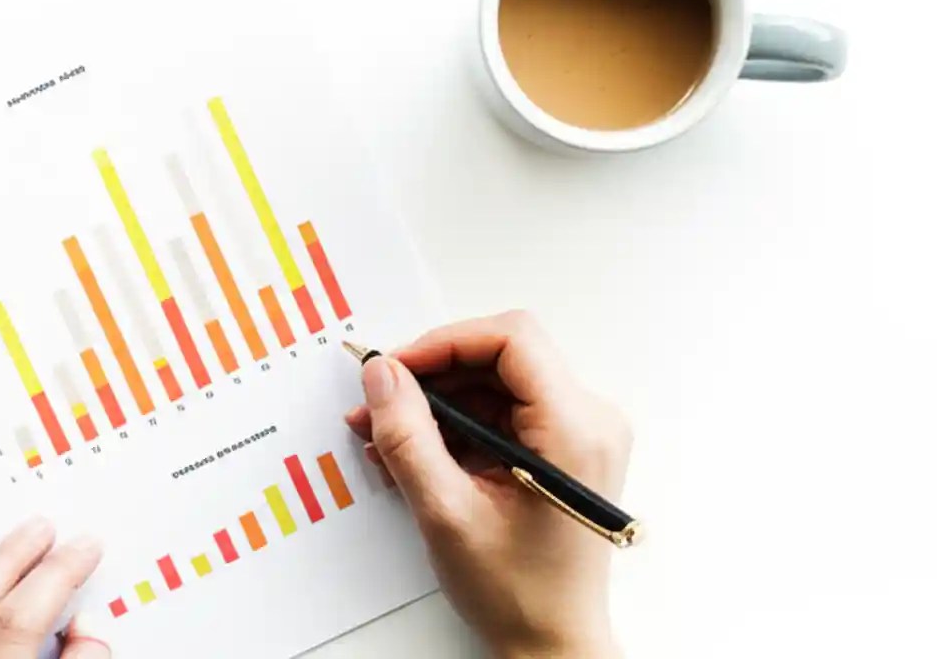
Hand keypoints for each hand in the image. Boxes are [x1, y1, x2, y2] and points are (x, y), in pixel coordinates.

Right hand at [345, 311, 630, 658]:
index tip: (395, 367)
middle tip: (378, 403)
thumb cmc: (518, 593)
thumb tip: (382, 375)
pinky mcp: (562, 447)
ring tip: (385, 435)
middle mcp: (590, 421)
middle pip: (502, 356)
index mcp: (576, 430)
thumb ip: (408, 436)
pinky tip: (416, 451)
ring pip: (496, 382)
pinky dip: (456, 424)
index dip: (445, 342)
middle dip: (433, 375)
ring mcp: (579, 433)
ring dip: (438, 402)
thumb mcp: (447, 512)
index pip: (512, 339)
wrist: (551, 643)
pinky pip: (503, 410)